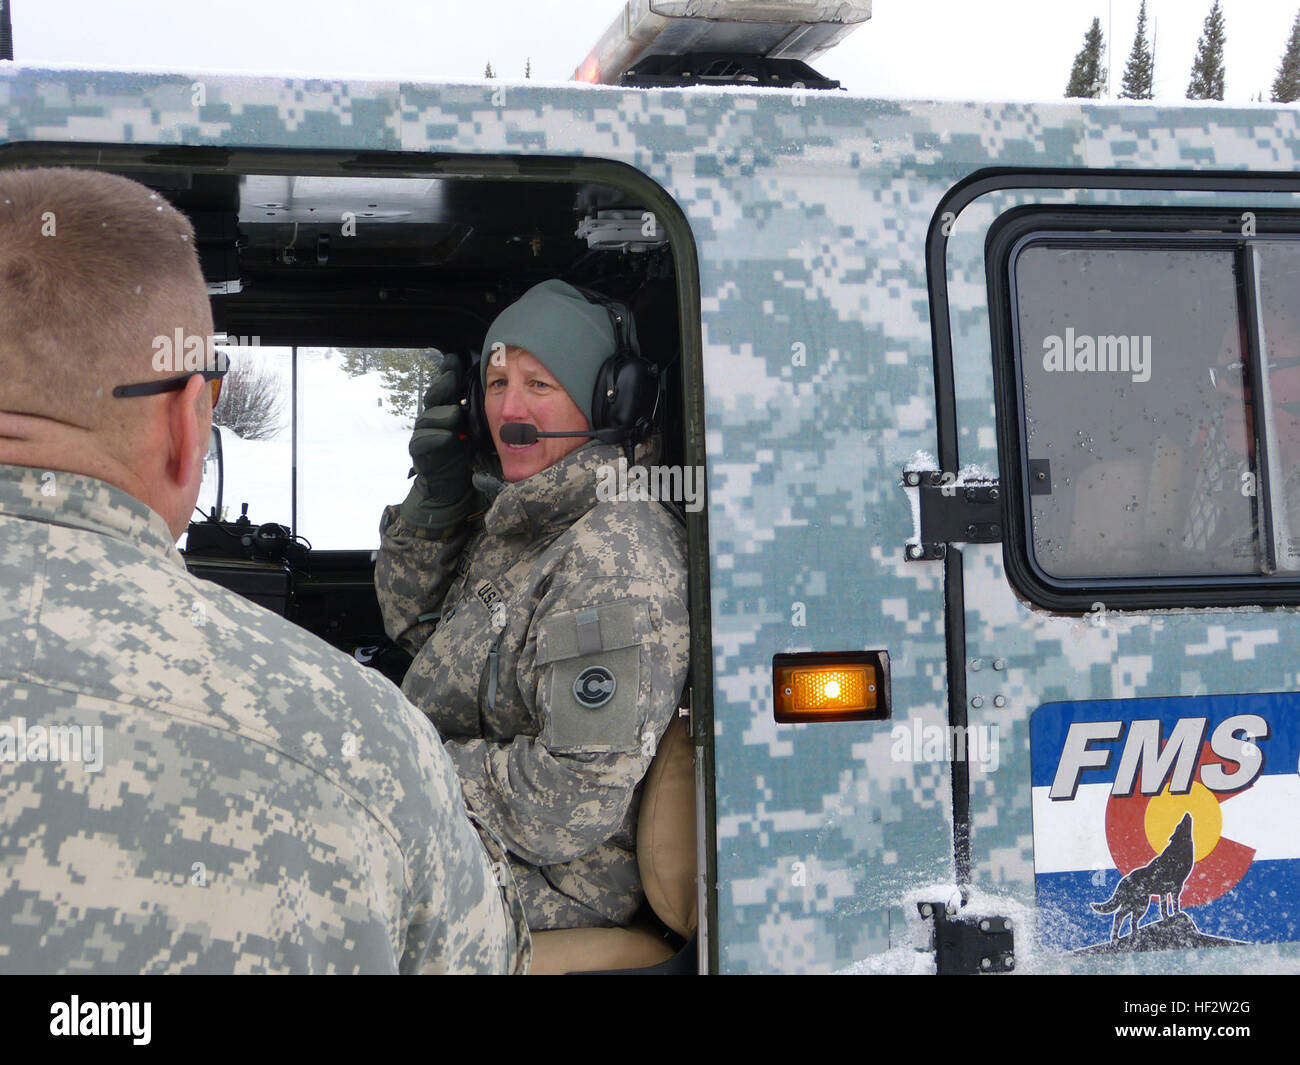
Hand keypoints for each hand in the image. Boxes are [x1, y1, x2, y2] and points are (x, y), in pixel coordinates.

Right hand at [398, 352, 480, 532]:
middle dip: (442, 386)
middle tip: (451, 377)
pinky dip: (436, 438)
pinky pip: (424, 443)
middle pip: (434, 398)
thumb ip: (476, 411)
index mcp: (446, 411)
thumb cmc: (462, 456)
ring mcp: (424, 436)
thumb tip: (494, 387)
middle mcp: (433, 420)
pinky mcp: (421, 455)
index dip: (448, 373)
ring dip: (442, 414)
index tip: (454, 361)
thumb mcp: (473, 430)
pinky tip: (448, 436)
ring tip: (455, 413)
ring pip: (429, 418)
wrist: (449, 488)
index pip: (445, 388)